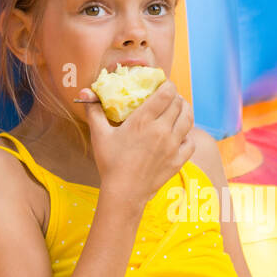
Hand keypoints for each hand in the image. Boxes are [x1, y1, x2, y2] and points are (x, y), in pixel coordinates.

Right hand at [75, 79, 193, 207]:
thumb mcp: (99, 135)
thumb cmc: (110, 163)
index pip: (166, 93)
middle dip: (176, 97)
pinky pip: (191, 142)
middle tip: (170, 97)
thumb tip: (85, 92)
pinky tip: (181, 134)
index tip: (164, 84)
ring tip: (180, 109)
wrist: (124, 192)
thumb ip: (94, 111)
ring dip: (186, 111)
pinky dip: (188, 135)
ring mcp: (173, 145)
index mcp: (144, 120)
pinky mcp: (178, 160)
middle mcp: (162, 130)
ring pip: (188, 120)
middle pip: (179, 104)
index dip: (168, 85)